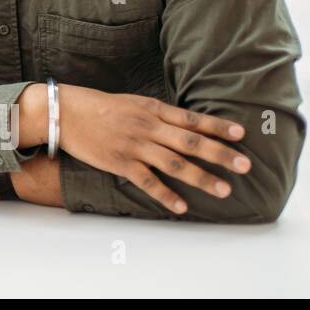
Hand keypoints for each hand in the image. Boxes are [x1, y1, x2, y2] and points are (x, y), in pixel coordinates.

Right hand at [58, 85, 250, 214]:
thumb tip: (185, 124)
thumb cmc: (98, 106)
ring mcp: (134, 145)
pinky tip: (181, 206)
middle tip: (245, 165)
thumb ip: (158, 114)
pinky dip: (165, 194)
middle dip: (220, 154)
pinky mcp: (119, 162)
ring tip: (224, 190)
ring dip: (201, 178)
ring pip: (174, 164)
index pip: (191, 119)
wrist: (64, 112)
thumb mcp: (133, 102)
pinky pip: (147, 181)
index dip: (217, 126)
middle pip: (190, 142)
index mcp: (152, 109)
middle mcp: (147, 127)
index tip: (241, 133)